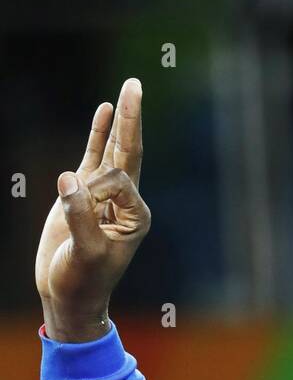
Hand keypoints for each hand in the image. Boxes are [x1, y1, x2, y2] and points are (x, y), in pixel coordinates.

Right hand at [35, 78, 149, 341]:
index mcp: (136, 217)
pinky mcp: (85, 195)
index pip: (117, 180)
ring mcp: (106, 196)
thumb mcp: (84, 253)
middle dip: (132, 118)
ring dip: (120, 121)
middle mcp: (127, 203)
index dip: (93, 191)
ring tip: (128, 90)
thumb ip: (78, 217)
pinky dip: (99, 133)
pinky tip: (105, 110)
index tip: (79, 216)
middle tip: (136, 84)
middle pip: (130, 152)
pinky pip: (94, 156)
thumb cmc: (82, 281)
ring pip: (115, 151)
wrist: (68, 295)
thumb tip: (69, 180)